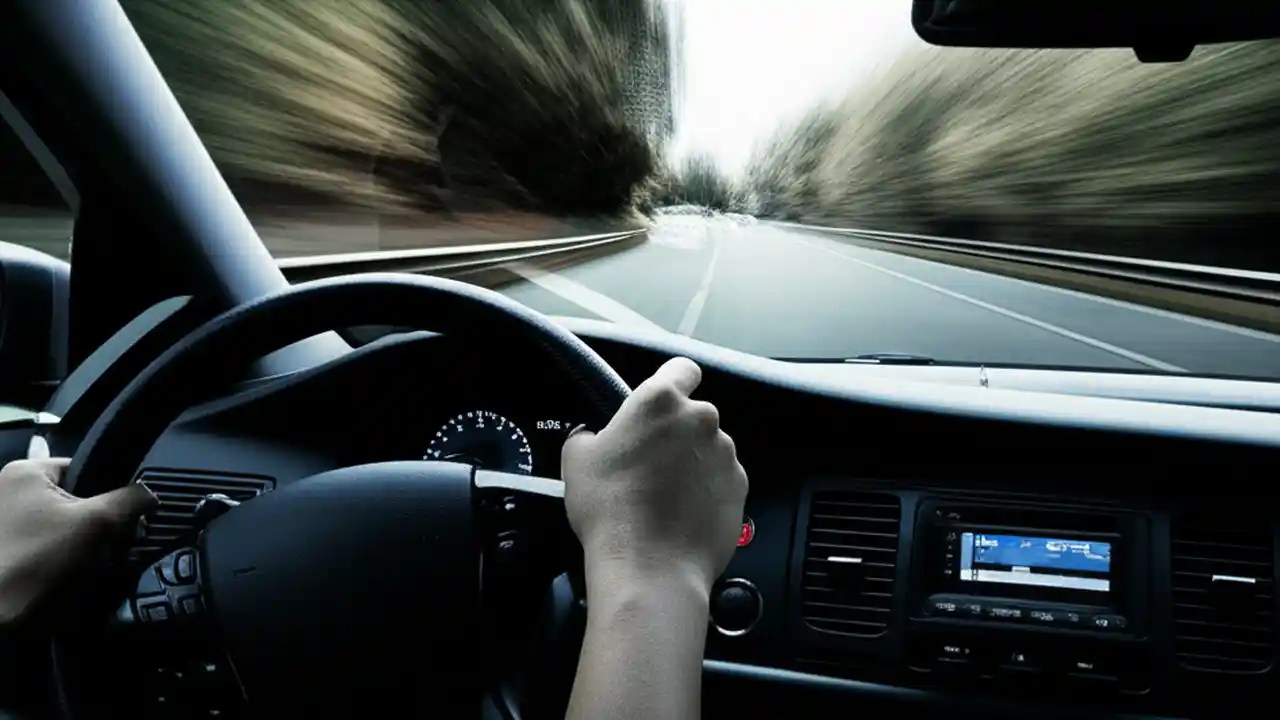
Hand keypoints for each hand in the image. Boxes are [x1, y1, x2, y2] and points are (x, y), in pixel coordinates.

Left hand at [0, 457, 156, 625]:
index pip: (86, 469)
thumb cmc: (37, 559)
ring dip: (78, 543)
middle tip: (109, 546)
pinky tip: (62, 575)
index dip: (112, 493)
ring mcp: (2, 522)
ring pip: (59, 526)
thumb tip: (151, 494)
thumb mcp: (96, 523)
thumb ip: (131, 500)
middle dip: (94, 522)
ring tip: (86, 565)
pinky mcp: (3, 549)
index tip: (125, 521)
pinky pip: (42, 545)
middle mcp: (7, 489)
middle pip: (73, 499)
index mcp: (25, 471)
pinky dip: (56, 558)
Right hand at [562, 357, 747, 595]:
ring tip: (665, 497)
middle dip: (677, 433)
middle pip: (694, 415)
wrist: (649, 566)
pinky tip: (683, 516)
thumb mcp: (577, 460)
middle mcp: (702, 420)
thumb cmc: (609, 508)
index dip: (672, 381)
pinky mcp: (740, 489)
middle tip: (649, 464)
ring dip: (693, 464)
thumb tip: (594, 438)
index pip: (681, 368)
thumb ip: (590, 435)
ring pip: (709, 450)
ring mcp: (726, 455)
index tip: (661, 404)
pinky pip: (722, 481)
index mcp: (661, 401)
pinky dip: (707, 492)